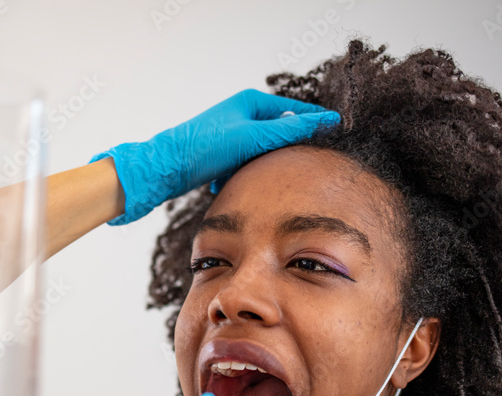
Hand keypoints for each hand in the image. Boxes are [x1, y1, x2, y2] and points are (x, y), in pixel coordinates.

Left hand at [91, 89, 338, 224]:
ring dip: (258, 168)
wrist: (162, 170)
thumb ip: (287, 132)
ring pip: (259, 155)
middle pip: (277, 135)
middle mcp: (240, 116)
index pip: (294, 111)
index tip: (339, 132)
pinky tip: (224, 187)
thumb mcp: (251, 138)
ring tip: (256, 180)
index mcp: (250, 103)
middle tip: (300, 168)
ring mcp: (229, 136)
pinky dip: (237, 177)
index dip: (315, 123)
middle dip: (282, 153)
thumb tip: (324, 122)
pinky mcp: (218, 157)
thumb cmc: (203, 148)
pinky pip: (240, 168)